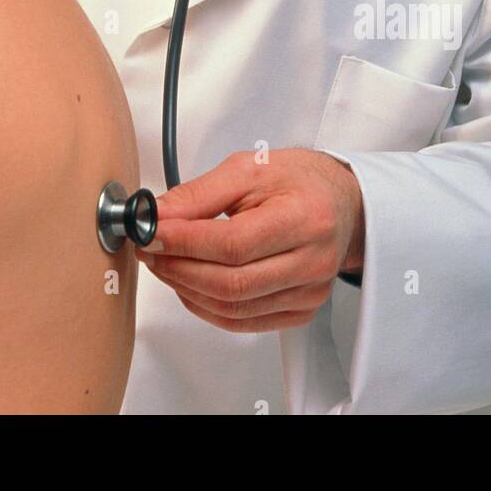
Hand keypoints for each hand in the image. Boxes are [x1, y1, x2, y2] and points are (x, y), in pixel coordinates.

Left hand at [133, 149, 364, 332]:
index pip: (234, 244)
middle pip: (231, 283)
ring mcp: (308, 293)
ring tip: (164, 262)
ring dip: (186, 289)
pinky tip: (189, 284)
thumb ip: (200, 194)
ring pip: (232, 309)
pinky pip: (242, 322)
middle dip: (178, 268)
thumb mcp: (248, 168)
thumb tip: (157, 215)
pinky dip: (206, 306)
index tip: (150, 232)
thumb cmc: (298, 181)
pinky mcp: (300, 312)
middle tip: (149, 248)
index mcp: (304, 218)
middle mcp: (312, 262)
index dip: (185, 242)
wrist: (340, 202)